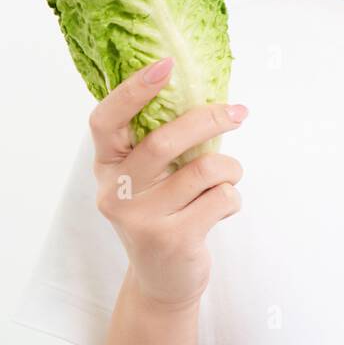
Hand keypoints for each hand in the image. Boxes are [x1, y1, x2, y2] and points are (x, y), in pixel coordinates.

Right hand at [88, 56, 248, 309]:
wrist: (164, 280)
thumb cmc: (164, 212)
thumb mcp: (152, 176)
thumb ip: (162, 138)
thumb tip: (207, 89)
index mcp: (107, 165)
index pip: (105, 120)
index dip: (133, 90)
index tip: (165, 64)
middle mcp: (115, 191)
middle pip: (164, 140)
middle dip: (210, 120)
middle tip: (238, 112)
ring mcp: (139, 219)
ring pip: (204, 169)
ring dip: (230, 168)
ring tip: (229, 177)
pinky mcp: (171, 239)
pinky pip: (221, 198)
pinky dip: (233, 197)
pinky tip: (222, 208)